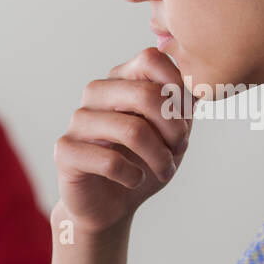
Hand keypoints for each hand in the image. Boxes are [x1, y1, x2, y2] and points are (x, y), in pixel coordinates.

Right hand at [54, 47, 191, 234]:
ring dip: (159, 156)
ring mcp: (78, 121)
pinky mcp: (65, 151)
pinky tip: (134, 181)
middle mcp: (96, 94)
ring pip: (130, 130)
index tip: (187, 117)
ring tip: (165, 170)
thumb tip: (198, 86)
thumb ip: (183, 107)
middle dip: (173, 126)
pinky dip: (133, 176)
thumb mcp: (173, 133)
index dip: (178, 87)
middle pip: (144, 93)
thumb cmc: (142, 163)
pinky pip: (110, 161)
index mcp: (120, 80)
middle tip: (180, 147)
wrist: (110, 205)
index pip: (150, 59)